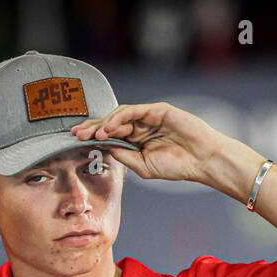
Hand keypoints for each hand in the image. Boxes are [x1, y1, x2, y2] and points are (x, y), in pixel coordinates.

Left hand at [69, 102, 225, 183]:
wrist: (201, 160)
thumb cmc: (176, 166)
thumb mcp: (143, 166)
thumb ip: (124, 156)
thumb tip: (104, 148)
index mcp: (136, 140)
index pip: (110, 135)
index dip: (93, 136)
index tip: (76, 141)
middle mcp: (140, 126)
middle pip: (111, 122)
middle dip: (92, 127)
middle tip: (76, 134)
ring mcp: (149, 116)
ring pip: (119, 115)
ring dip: (104, 123)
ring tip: (93, 135)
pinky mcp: (157, 109)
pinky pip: (134, 111)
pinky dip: (119, 119)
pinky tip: (109, 128)